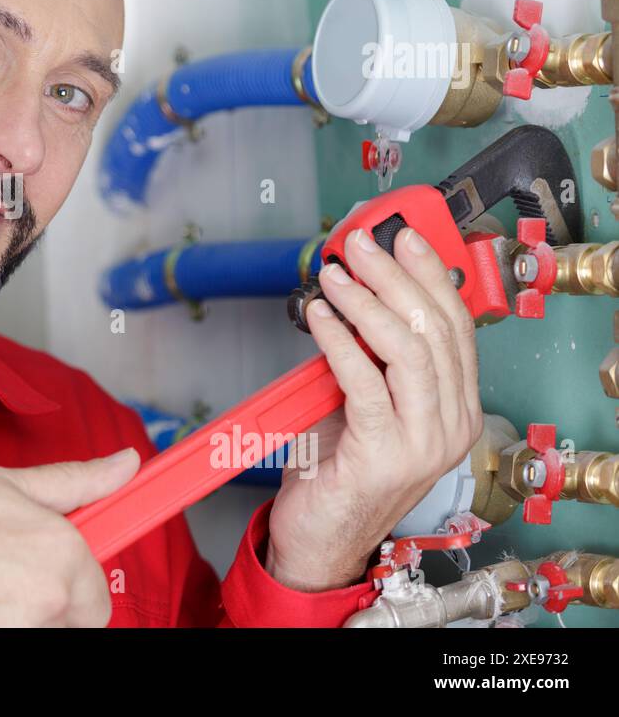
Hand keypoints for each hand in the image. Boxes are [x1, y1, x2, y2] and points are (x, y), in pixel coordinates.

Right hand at [0, 448, 139, 625]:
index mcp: (62, 553)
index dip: (74, 588)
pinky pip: (6, 640)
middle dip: (43, 605)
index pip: (97, 598)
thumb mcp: (5, 483)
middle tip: (1, 577)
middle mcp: (49, 600)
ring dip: (13, 617)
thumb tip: (124, 465)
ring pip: (34, 632)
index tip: (54, 579)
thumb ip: (74, 481)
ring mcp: (19, 633)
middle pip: (66, 621)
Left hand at [266, 226, 481, 590]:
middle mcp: (450, 424)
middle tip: (360, 244)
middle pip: (433, 330)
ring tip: (335, 274)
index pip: (456, 326)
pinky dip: (339, 342)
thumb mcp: (365, 400)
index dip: (430, 274)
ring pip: (407, 351)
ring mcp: (422, 443)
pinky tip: (319, 318)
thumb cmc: (339, 467)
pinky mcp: (382, 455)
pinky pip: (364, 383)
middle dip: (395, 276)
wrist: (320, 537)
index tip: (404, 237)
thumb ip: (372, 357)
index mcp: (456, 407)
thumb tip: (356, 291)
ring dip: (366, 303)